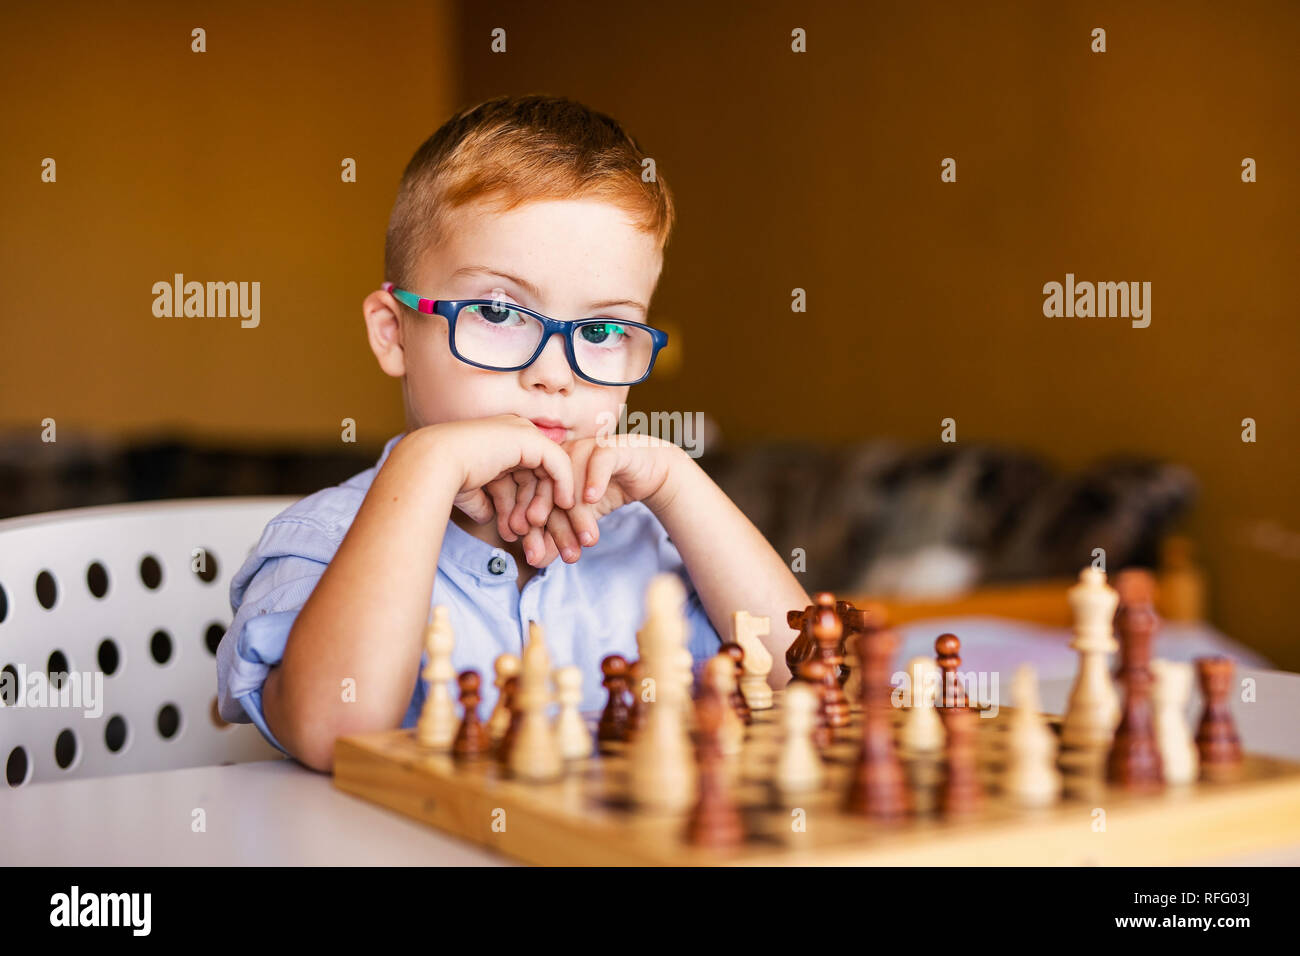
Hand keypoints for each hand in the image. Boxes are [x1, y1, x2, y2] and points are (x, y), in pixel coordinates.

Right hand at [417, 415, 576, 525]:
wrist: (435, 465)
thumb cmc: (445, 478)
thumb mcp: (470, 492)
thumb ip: (483, 501)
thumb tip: (488, 516)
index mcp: (495, 442)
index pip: (518, 474)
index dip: (516, 504)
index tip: (513, 530)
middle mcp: (510, 433)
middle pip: (533, 475)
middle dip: (529, 507)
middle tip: (523, 532)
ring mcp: (520, 432)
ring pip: (546, 472)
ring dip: (541, 504)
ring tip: (529, 529)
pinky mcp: (530, 438)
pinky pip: (558, 463)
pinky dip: (563, 485)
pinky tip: (562, 506)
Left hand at [515, 436, 685, 566]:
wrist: (647, 473)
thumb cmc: (609, 492)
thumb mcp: (582, 518)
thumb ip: (561, 535)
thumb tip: (536, 561)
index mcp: (547, 470)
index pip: (535, 503)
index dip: (535, 532)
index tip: (537, 558)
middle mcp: (561, 456)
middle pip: (551, 493)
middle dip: (558, 528)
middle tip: (568, 555)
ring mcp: (584, 447)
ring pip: (574, 480)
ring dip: (579, 513)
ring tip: (587, 539)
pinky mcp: (609, 446)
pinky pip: (599, 461)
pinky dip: (595, 480)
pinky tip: (593, 499)